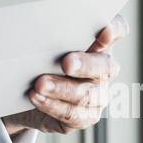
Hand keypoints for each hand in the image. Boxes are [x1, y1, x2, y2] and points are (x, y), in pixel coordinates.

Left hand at [2, 15, 128, 136]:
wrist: (25, 93)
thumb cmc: (39, 60)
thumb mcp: (43, 42)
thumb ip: (50, 33)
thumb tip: (36, 26)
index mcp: (98, 42)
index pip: (117, 30)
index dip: (115, 29)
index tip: (104, 31)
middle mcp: (103, 68)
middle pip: (105, 65)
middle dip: (86, 64)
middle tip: (66, 63)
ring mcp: (97, 94)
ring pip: (88, 94)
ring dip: (62, 88)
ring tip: (40, 84)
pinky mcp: (84, 116)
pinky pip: (74, 114)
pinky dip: (53, 105)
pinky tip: (36, 97)